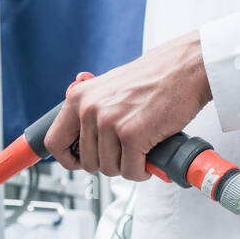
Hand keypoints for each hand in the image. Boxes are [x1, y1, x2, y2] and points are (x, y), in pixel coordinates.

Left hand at [44, 29, 211, 181]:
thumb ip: (91, 110)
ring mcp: (109, 123)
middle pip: (87, 162)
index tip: (80, 162)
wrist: (186, 67)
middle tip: (125, 152)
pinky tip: (149, 158)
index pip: (54, 142)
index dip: (68, 159)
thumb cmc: (154, 78)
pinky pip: (130, 171)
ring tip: (140, 150)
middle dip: (108, 162)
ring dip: (128, 166)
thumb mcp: (109, 88)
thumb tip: (81, 138)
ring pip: (109, 169)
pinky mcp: (132, 135)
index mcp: (79, 98)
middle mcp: (89, 110)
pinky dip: (142, 171)